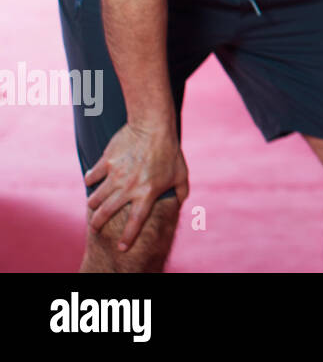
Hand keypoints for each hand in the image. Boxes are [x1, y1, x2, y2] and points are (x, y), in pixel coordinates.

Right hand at [85, 120, 187, 250]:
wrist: (153, 125)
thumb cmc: (170, 150)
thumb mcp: (181, 172)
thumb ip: (181, 191)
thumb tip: (180, 203)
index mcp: (147, 193)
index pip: (135, 222)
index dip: (128, 238)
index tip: (121, 248)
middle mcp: (129, 188)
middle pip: (106, 214)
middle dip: (98, 224)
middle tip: (96, 227)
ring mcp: (115, 175)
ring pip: (95, 199)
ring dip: (93, 205)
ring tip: (94, 206)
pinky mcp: (105, 162)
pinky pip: (91, 177)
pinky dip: (90, 180)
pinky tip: (93, 180)